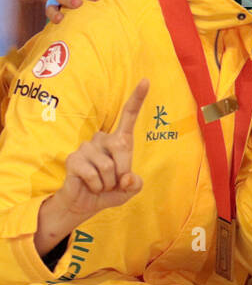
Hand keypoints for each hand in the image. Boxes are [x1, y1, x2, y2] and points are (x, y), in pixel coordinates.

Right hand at [52, 79, 148, 222]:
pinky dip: (97, 186)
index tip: (145, 81)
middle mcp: (102, 138)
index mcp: (119, 141)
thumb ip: (135, 183)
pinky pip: (94, 175)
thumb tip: (126, 178)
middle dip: (123, 171)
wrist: (85, 203)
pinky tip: (90, 185)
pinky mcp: (73, 159)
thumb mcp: (130, 189)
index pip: (128, 116)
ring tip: (101, 183)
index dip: (137, 99)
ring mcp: (86, 147)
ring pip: (109, 166)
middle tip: (114, 181)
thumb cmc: (109, 191)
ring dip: (108, 182)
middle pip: (123, 148)